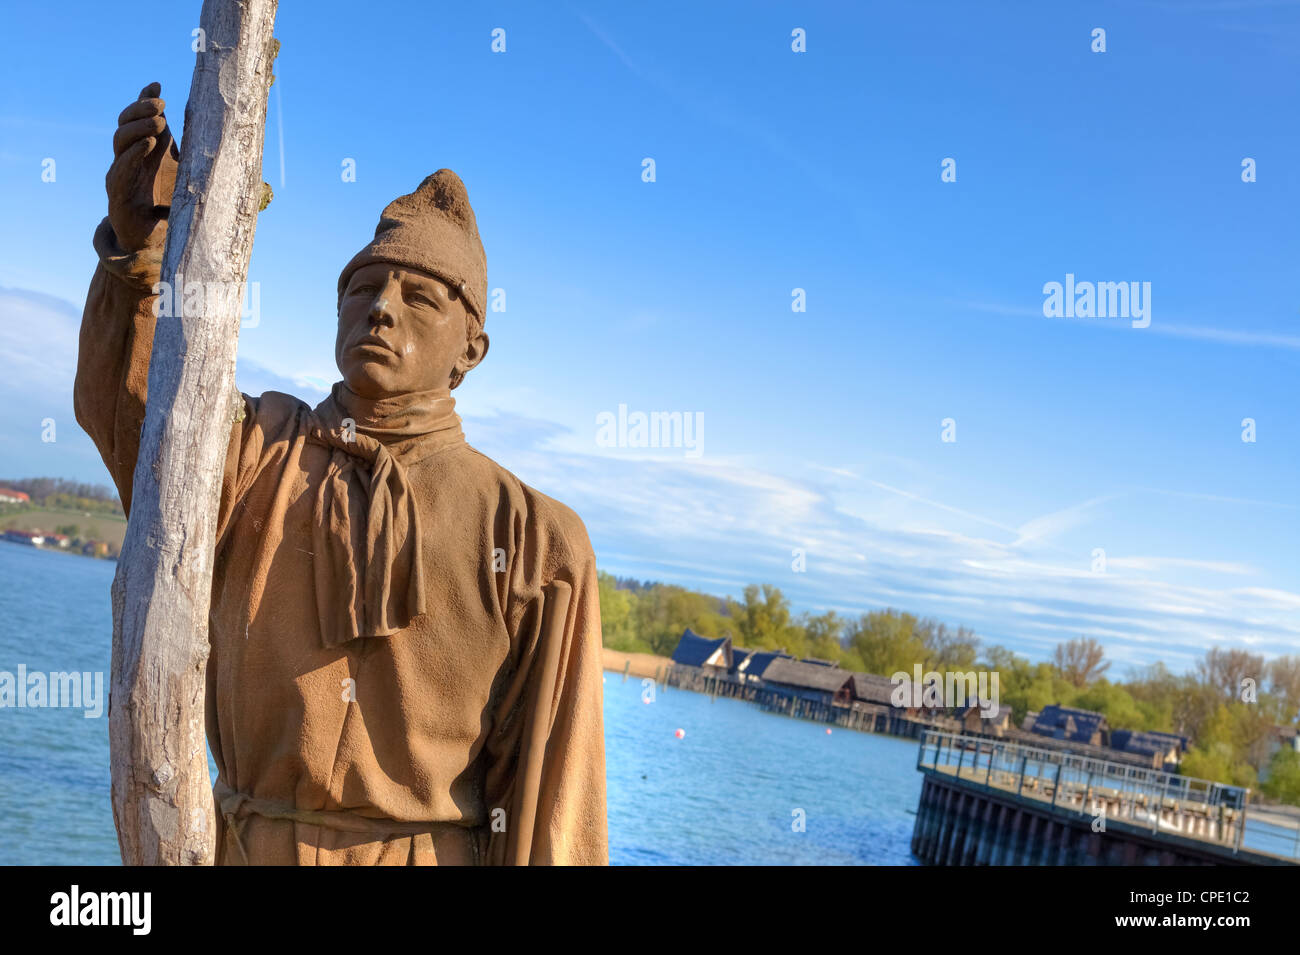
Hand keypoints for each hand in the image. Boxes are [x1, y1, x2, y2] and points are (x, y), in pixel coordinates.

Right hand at [106, 82, 179, 253]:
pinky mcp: (117, 192)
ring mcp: (120, 173)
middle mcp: (130, 158)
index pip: (139, 118)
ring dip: (139, 127)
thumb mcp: (186, 177)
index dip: (144, 99)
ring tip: (160, 122)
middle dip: (141, 108)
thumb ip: (194, 158)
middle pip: (126, 123)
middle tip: (161, 102)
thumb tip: (221, 138)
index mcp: (145, 150)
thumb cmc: (169, 205)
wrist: (152, 240)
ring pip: (121, 140)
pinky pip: (121, 167)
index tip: (157, 83)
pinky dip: (133, 154)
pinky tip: (148, 144)